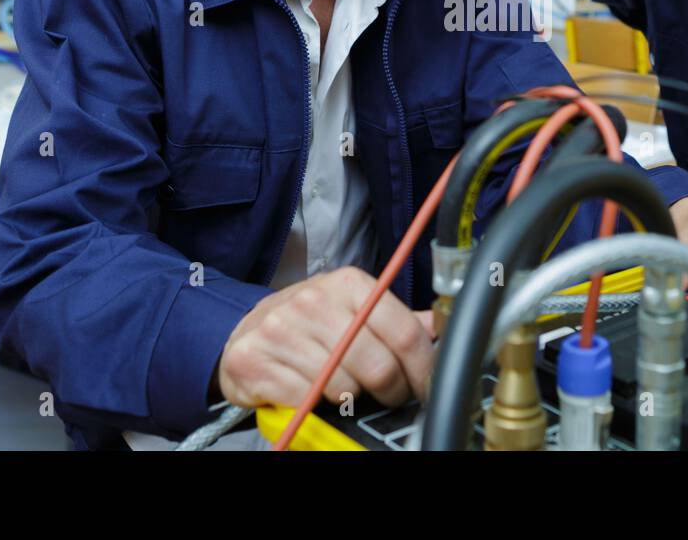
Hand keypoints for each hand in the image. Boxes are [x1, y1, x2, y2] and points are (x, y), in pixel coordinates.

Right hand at [216, 267, 435, 409]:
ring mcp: (281, 329)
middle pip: (378, 365)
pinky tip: (310, 389)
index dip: (423, 368)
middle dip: (391, 390)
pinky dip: (314, 403)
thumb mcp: (354, 309)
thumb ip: (397, 321)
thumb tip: (441, 329)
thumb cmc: (309, 324)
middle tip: (388, 395)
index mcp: (349, 284)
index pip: (405, 332)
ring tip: (341, 385)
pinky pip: (305, 399)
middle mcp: (313, 300)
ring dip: (349, 396)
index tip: (425, 385)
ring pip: (342, 387)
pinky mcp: (254, 359)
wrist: (246, 331)